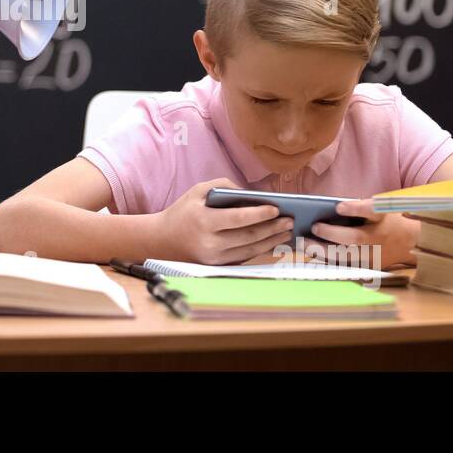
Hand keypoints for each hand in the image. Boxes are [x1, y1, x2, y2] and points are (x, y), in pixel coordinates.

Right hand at [152, 179, 295, 264]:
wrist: (162, 241)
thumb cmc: (183, 211)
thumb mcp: (197, 191)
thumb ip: (223, 186)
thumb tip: (251, 195)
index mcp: (204, 222)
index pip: (238, 219)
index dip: (259, 214)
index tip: (277, 208)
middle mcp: (210, 243)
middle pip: (248, 236)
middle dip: (272, 228)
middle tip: (290, 220)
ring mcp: (214, 258)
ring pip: (250, 250)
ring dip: (271, 241)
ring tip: (286, 232)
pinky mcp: (218, 266)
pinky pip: (244, 257)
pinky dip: (260, 249)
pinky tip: (272, 241)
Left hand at [308, 199, 419, 268]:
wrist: (413, 243)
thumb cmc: (389, 221)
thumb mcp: (382, 209)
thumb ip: (361, 208)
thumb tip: (329, 210)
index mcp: (383, 218)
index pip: (371, 211)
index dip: (355, 209)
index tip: (338, 207)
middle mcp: (379, 238)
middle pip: (355, 238)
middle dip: (332, 234)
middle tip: (314, 227)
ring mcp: (375, 255)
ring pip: (348, 256)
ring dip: (323, 250)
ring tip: (304, 243)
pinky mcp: (369, 267)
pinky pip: (345, 265)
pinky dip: (328, 260)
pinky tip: (311, 254)